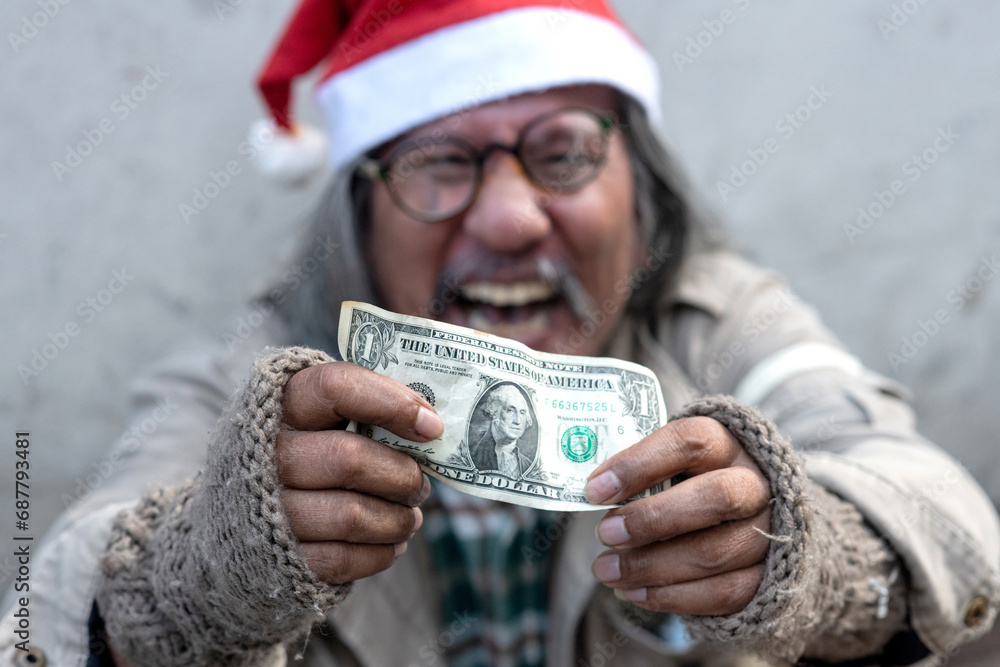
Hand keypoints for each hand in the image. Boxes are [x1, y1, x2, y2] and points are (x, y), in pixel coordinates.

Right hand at [275, 362, 442, 584]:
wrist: (240, 518)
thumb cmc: (305, 455)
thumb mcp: (323, 417)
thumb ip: (369, 410)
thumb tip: (431, 425)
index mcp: (282, 404)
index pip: (337, 387)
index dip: (392, 404)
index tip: (432, 427)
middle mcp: (266, 453)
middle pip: (349, 458)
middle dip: (402, 475)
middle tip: (421, 485)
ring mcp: (266, 509)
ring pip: (351, 515)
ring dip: (397, 519)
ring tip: (410, 516)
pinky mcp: (278, 559)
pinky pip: (341, 559)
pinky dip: (380, 553)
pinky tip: (391, 542)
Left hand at [584, 416, 771, 614]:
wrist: (754, 520)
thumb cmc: (693, 484)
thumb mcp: (672, 464)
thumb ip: (642, 472)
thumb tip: (594, 494)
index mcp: (727, 444)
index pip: (689, 442)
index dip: (639, 464)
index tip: (594, 489)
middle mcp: (756, 484)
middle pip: (715, 498)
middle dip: (651, 519)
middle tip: (604, 534)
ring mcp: (768, 532)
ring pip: (713, 553)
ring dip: (650, 566)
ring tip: (606, 571)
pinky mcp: (769, 577)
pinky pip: (723, 592)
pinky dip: (671, 597)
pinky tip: (634, 593)